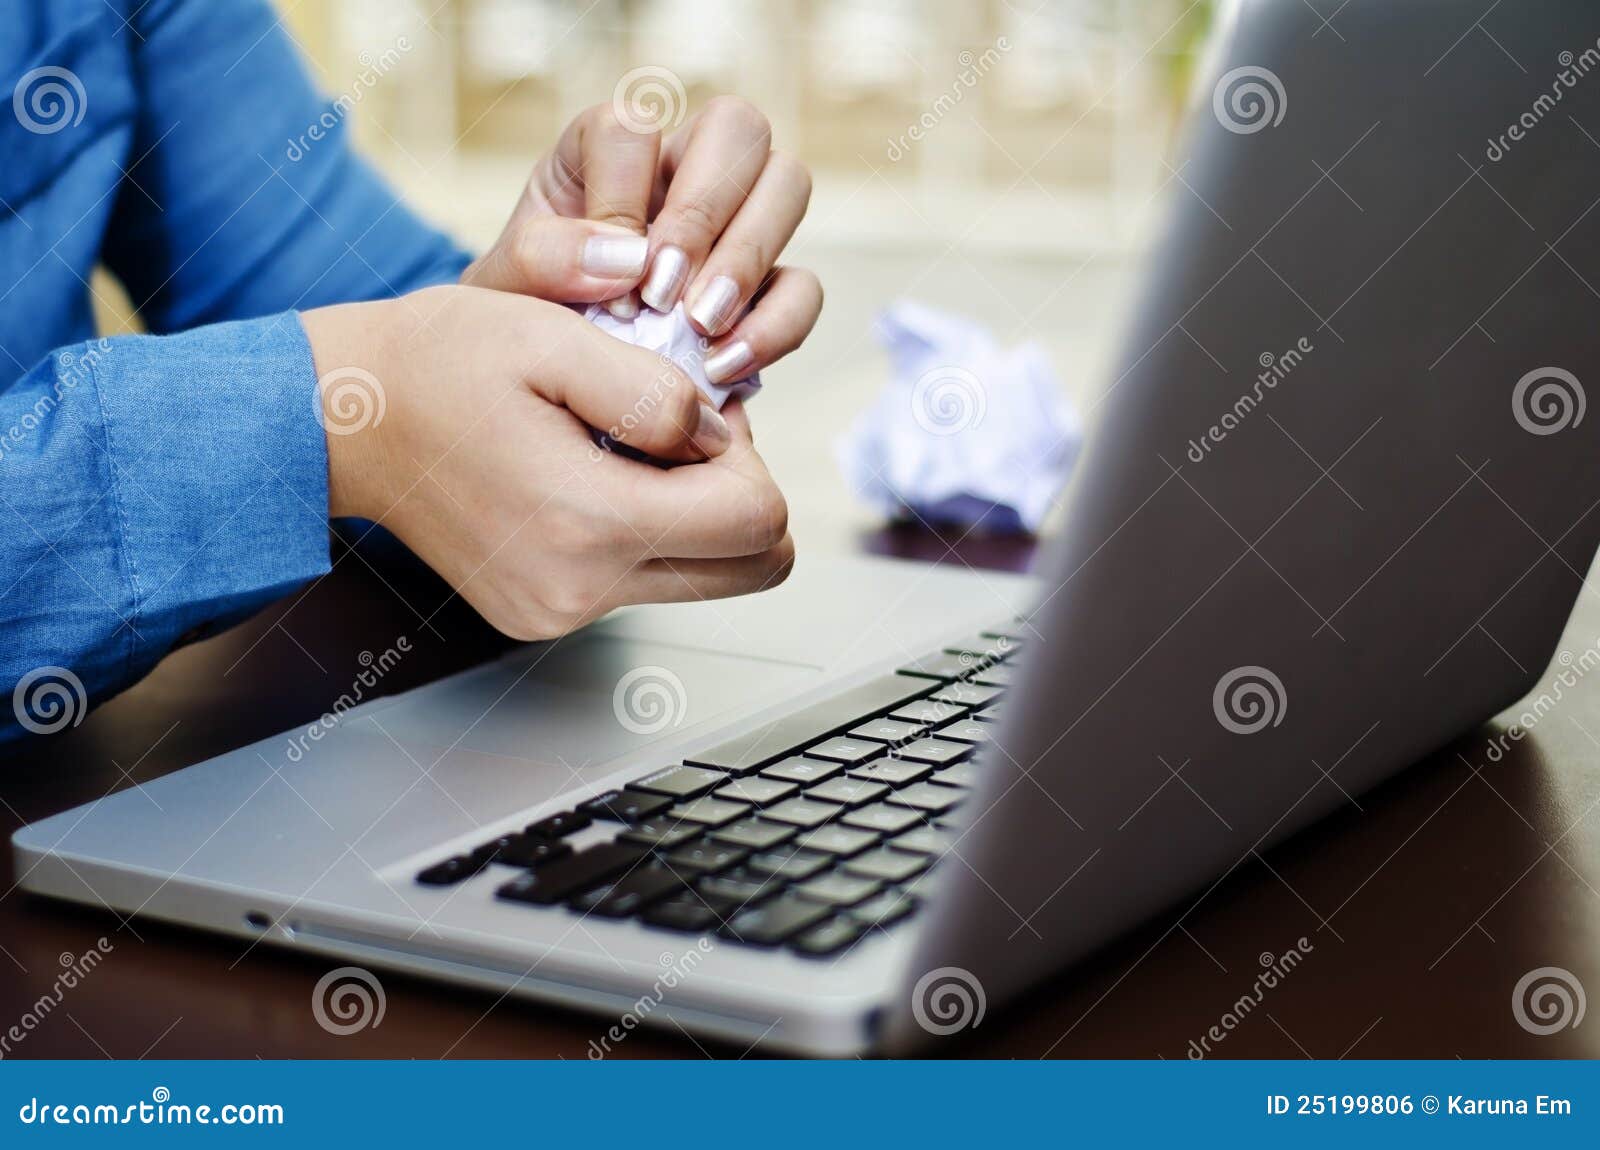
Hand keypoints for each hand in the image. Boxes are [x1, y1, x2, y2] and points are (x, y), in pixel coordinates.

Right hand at [300, 285, 793, 639]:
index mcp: (588, 525)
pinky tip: (591, 476)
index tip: (693, 416)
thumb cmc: (438, 364)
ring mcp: (560, 614)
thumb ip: (658, 391)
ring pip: (706, 578)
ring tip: (627, 450)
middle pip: (752, 569)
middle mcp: (579, 592)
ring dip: (694, 514)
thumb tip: (719, 437)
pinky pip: (646, 581)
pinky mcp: (545, 615)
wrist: (345, 420)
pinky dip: (644, 530)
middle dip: (740, 496)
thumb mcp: (554, 338)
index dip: (748, 458)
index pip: (758, 523)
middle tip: (680, 438)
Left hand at [462, 96, 822, 386]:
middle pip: (738, 127)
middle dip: (705, 212)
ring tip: (700, 328)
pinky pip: (805, 287)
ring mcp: (735, 223)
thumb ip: (541, 259)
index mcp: (605, 152)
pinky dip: (776, 326)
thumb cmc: (523, 319)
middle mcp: (681, 169)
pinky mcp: (767, 289)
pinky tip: (722, 367)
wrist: (551, 385)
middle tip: (664, 295)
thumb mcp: (505, 288)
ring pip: (787, 183)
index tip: (612, 272)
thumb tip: (626, 258)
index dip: (624, 196)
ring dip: (749, 257)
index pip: (634, 129)